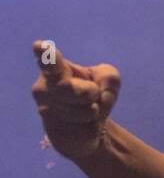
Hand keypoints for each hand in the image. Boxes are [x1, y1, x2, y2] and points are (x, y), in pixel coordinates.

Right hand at [30, 40, 121, 159]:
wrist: (84, 126)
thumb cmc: (92, 94)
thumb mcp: (107, 79)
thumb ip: (109, 78)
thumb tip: (102, 95)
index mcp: (54, 71)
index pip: (49, 62)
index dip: (45, 54)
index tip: (40, 45)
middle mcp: (43, 89)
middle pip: (74, 90)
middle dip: (91, 92)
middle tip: (90, 94)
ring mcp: (45, 111)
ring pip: (87, 110)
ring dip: (95, 111)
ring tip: (84, 111)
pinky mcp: (54, 131)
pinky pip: (88, 128)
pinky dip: (94, 126)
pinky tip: (82, 124)